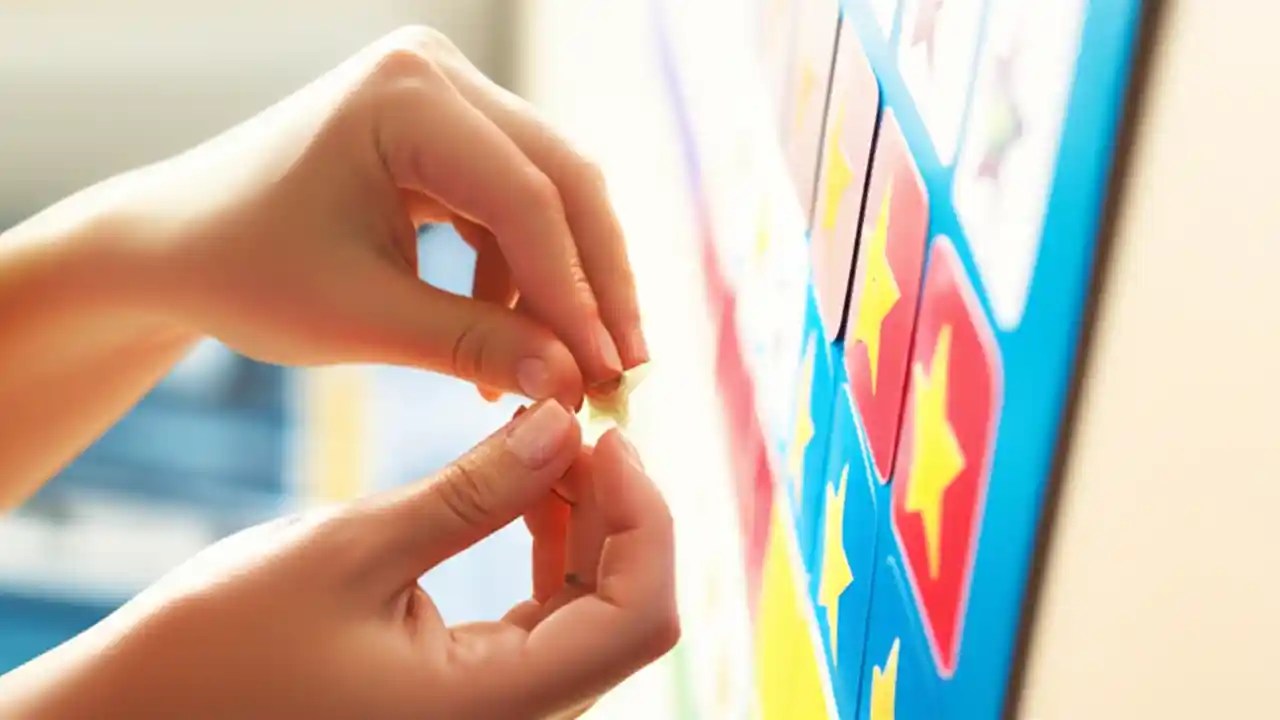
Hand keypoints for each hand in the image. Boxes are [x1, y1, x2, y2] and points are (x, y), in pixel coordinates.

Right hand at [0, 402, 677, 718]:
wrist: (139, 715)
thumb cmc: (221, 646)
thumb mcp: (354, 549)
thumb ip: (475, 492)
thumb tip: (565, 424)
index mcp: (492, 706)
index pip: (639, 618)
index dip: (647, 516)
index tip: (602, 434)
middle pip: (627, 615)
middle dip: (619, 512)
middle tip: (573, 425)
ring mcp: (491, 713)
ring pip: (591, 615)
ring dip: (586, 526)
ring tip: (543, 448)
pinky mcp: (468, 694)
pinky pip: (546, 623)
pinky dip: (549, 552)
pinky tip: (519, 494)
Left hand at [87, 26, 645, 407]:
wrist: (177, 242)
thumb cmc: (245, 271)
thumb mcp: (360, 318)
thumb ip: (472, 347)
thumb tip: (572, 386)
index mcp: (404, 96)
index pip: (526, 196)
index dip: (575, 292)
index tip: (605, 374)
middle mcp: (435, 73)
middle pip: (561, 181)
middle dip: (593, 283)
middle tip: (623, 371)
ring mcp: (445, 94)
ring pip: (549, 195)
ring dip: (561, 285)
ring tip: (562, 373)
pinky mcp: (446, 129)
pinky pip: (513, 204)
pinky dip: (521, 274)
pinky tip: (512, 343)